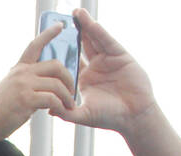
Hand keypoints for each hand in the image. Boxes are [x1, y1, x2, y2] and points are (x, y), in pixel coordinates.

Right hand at [0, 21, 76, 139]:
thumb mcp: (10, 89)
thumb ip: (25, 82)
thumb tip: (44, 85)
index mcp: (18, 69)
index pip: (35, 46)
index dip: (49, 34)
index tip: (60, 26)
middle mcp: (21, 73)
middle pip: (55, 65)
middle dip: (68, 78)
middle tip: (71, 90)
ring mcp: (24, 85)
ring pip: (57, 84)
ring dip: (67, 96)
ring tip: (69, 105)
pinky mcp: (26, 100)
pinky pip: (52, 99)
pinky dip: (60, 106)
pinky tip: (60, 111)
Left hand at [59, 9, 157, 134]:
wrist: (133, 116)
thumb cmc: (109, 117)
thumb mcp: (83, 115)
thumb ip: (66, 113)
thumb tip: (47, 110)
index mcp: (83, 80)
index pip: (69, 62)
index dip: (60, 51)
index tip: (48, 42)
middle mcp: (94, 67)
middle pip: (80, 46)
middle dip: (72, 33)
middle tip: (60, 20)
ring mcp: (107, 60)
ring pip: (93, 39)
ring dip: (85, 26)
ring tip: (75, 13)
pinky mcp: (119, 55)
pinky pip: (106, 41)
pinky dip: (98, 32)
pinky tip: (90, 23)